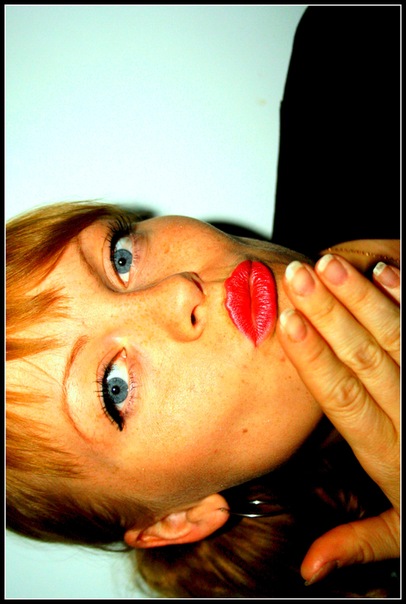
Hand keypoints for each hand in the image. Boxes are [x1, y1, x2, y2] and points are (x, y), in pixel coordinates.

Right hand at [276, 254, 399, 584]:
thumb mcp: (403, 536)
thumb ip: (356, 542)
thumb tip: (309, 566)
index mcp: (387, 453)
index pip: (343, 397)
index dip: (314, 358)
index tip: (288, 323)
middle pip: (365, 357)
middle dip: (328, 314)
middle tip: (299, 276)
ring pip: (394, 338)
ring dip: (360, 298)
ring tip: (329, 265)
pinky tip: (384, 272)